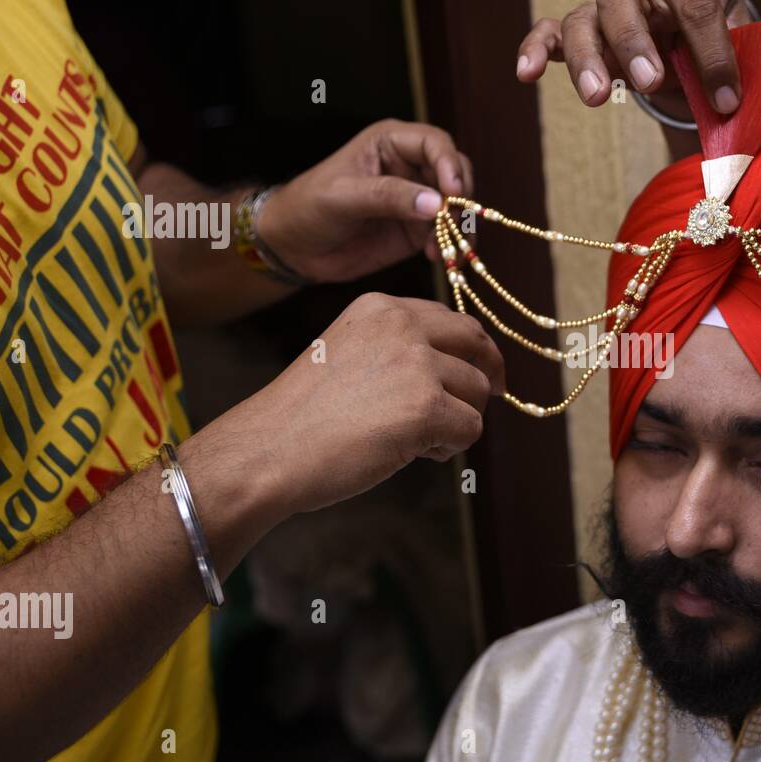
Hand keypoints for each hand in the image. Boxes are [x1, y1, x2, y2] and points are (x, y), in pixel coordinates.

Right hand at [228, 294, 503, 517]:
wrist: (267, 450)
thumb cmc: (304, 417)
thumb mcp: (351, 354)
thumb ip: (400, 350)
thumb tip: (461, 367)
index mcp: (381, 307)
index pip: (452, 320)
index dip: (475, 348)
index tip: (485, 369)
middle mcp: (402, 325)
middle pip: (477, 345)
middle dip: (489, 373)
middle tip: (493, 396)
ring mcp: (416, 363)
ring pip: (476, 393)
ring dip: (456, 421)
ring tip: (414, 440)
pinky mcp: (426, 406)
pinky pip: (470, 429)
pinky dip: (448, 448)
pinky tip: (411, 453)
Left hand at [257, 120, 473, 277]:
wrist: (293, 247)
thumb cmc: (308, 207)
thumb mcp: (342, 198)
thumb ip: (388, 197)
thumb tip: (436, 204)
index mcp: (390, 143)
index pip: (434, 143)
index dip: (449, 165)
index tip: (453, 194)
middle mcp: (410, 167)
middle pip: (454, 173)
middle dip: (461, 198)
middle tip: (456, 223)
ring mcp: (416, 199)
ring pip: (456, 207)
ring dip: (460, 227)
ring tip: (448, 249)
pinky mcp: (417, 230)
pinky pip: (446, 235)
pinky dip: (452, 246)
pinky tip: (440, 257)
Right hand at [515, 0, 750, 116]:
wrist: (691, 34)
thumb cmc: (716, 34)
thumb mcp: (740, 39)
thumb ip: (740, 60)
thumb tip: (733, 99)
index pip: (695, 6)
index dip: (713, 54)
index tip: (726, 100)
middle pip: (623, 3)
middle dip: (635, 44)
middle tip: (650, 83)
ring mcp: (605, 11)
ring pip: (583, 21)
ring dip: (588, 59)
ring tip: (598, 97)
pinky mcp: (581, 36)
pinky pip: (549, 35)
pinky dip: (535, 49)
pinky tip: (526, 74)